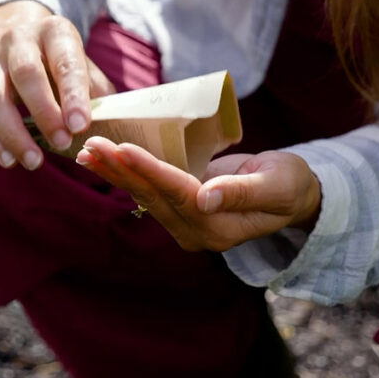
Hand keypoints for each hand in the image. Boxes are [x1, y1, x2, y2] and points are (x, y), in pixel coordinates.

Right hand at [0, 0, 114, 169]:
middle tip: (61, 142)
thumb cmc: (56, 58)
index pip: (65, 61)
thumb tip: (112, 124)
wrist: (10, 32)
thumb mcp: (80, 62)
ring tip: (34, 161)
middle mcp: (18, 40)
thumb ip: (95, 90)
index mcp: (54, 32)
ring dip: (14, 133)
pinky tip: (10, 160)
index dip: (73, 94)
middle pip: (26, 74)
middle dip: (44, 112)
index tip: (80, 125)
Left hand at [76, 137, 321, 251]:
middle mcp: (197, 231)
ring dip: (115, 172)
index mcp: (220, 228)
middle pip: (153, 196)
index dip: (151, 171)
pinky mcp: (180, 209)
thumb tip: (205, 198)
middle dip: (121, 170)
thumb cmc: (290, 185)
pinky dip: (125, 173)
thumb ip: (241, 192)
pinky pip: (149, 190)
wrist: (292, 195)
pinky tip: (102, 160)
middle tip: (91, 146)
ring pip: (144, 194)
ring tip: (86, 152)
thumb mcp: (276, 185)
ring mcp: (186, 223)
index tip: (124, 149)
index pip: (179, 195)